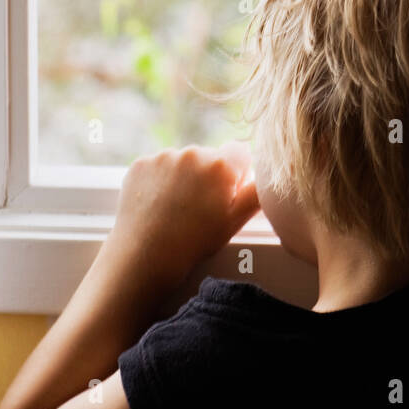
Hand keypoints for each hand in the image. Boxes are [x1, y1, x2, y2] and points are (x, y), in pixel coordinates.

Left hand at [106, 142, 260, 288]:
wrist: (146, 256)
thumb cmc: (194, 241)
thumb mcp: (235, 221)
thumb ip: (256, 193)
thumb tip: (267, 177)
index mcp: (220, 165)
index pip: (239, 153)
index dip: (235, 175)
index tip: (224, 196)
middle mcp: (193, 153)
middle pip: (209, 157)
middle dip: (208, 175)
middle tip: (198, 208)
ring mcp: (164, 157)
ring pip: (183, 161)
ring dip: (183, 177)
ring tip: (175, 208)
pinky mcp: (141, 163)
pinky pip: (158, 166)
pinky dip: (159, 180)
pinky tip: (157, 204)